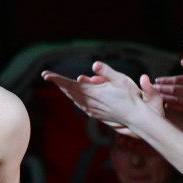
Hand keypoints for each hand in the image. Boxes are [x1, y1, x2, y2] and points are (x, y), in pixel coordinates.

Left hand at [41, 62, 163, 129]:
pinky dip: (74, 97)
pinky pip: (80, 104)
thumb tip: (94, 64)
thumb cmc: (131, 97)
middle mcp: (88, 103)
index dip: (56, 79)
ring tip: (59, 84)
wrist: (136, 118)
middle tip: (49, 76)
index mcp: (92, 93)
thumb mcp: (120, 79)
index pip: (69, 85)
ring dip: (66, 90)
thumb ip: (106, 72)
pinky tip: (73, 96)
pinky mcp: (95, 114)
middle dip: (59, 83)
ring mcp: (91, 110)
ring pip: (73, 98)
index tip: (45, 75)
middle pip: (69, 91)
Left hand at [152, 61, 182, 115]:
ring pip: (178, 99)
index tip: (157, 80)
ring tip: (157, 96)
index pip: (178, 79)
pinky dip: (175, 106)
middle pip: (175, 90)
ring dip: (166, 97)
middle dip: (163, 89)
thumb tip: (182, 61)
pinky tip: (167, 104)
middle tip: (153, 88)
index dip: (166, 80)